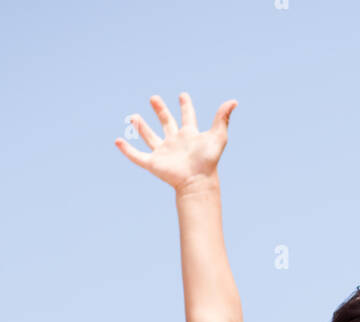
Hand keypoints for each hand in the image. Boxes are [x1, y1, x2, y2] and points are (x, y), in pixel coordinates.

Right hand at [115, 92, 237, 189]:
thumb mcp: (217, 136)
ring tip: (133, 116)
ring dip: (141, 127)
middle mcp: (175, 142)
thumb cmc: (209, 161)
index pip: (187, 117)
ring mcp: (164, 153)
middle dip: (160, 110)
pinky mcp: (154, 164)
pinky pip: (137, 156)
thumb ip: (223, 118)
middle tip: (154, 98)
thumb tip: (234, 101)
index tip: (183, 96)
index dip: (185, 106)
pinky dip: (127, 149)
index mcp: (189, 135)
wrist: (198, 181)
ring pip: (150, 138)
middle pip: (166, 123)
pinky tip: (118, 141)